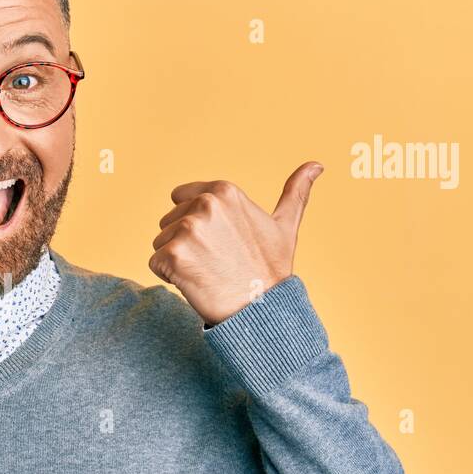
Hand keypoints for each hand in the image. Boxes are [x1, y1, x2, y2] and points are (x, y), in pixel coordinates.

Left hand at [149, 161, 323, 325]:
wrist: (261, 309)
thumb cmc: (270, 270)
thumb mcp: (285, 226)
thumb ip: (295, 192)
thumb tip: (317, 164)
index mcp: (224, 191)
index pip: (180, 197)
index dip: (195, 222)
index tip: (219, 241)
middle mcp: (204, 204)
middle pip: (168, 221)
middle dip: (185, 241)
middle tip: (215, 260)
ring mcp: (188, 230)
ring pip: (160, 242)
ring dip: (177, 259)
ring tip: (207, 271)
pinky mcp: (173, 255)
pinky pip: (155, 264)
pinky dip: (169, 276)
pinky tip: (196, 282)